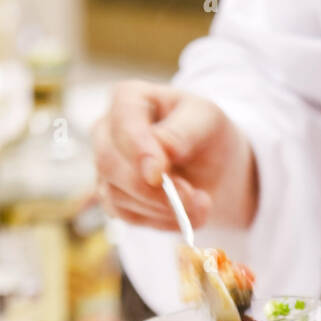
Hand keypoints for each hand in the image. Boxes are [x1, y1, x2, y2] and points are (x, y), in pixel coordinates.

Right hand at [93, 80, 257, 229]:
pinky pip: (127, 217)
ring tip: (200, 202)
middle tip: (194, 198)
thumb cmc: (206, 132)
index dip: (138, 151)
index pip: (122, 123)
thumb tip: (163, 151)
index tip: (158, 175)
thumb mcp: (207, 120)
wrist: (214, 165)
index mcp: (128, 99)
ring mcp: (106, 167)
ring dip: (164, 208)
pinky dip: (161, 221)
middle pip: (109, 164)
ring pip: (117, 196)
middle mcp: (107, 131)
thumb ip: (183, 132)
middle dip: (153, 190)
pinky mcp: (113, 198)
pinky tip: (185, 213)